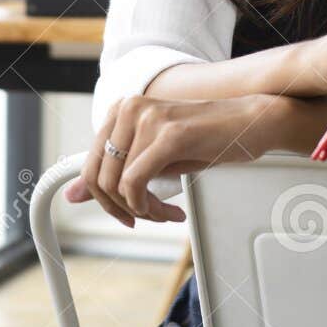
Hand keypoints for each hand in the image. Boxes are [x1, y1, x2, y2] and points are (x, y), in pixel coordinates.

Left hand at [62, 91, 285, 226]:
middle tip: (150, 218)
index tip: (126, 213)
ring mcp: (147, 118)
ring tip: (167, 213)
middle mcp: (129, 108)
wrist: (254, 121)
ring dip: (144, 210)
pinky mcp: (168, 135)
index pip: (90, 165)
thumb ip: (115, 172)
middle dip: (121, 209)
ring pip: (119, 184)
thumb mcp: (156, 156)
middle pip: (99, 177)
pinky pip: (136, 182)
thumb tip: (72, 195)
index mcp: (121, 110)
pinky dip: (148, 206)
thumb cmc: (210, 138)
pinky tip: (170, 210)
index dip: (104, 199)